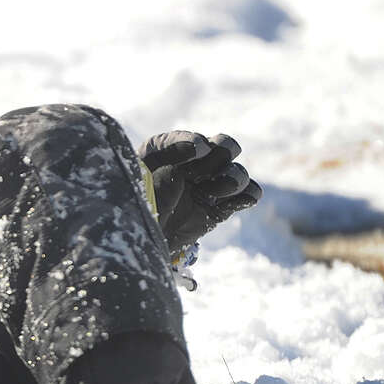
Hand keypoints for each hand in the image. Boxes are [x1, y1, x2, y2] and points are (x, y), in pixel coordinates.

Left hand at [138, 131, 262, 254]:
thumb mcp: (141, 180)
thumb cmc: (134, 207)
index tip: (198, 150)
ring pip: (237, 172)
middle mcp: (190, 166)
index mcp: (163, 155)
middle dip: (220, 154)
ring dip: (232, 178)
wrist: (140, 243)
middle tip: (199, 174)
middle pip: (224, 146)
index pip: (185, 140)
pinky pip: (245, 196)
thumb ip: (164, 160)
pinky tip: (239, 200)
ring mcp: (206, 187)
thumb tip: (199, 148)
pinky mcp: (218, 208)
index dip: (192, 142)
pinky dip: (248, 195)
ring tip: (212, 194)